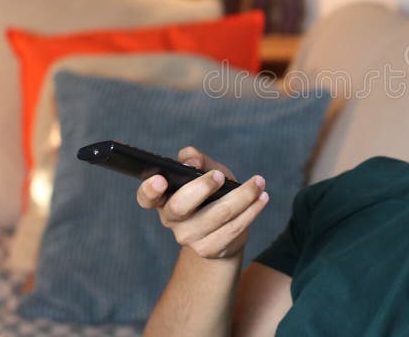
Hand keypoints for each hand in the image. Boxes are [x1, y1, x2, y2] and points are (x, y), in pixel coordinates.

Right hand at [136, 146, 268, 259]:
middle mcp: (172, 219)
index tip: (161, 179)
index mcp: (164, 198)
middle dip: (201, 188)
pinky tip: (261, 198)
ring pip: (217, 216)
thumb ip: (196, 160)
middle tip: (220, 175)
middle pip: (180, 207)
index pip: (147, 197)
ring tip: (259, 183)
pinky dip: (251, 211)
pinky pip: (234, 229)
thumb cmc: (211, 192)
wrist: (223, 229)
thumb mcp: (204, 171)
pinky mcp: (210, 249)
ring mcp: (189, 237)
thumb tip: (192, 162)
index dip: (149, 189)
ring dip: (242, 197)